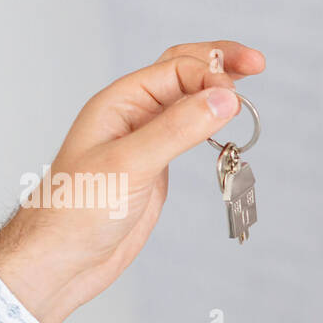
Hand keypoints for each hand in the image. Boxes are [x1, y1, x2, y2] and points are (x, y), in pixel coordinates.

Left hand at [0, 40, 265, 322]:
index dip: (212, 75)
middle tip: (259, 63)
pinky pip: (189, 136)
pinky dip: (213, 127)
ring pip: (189, 103)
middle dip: (221, 64)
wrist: (63, 259)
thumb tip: (225, 98)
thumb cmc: (77, 211)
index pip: (177, 69)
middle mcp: (134, 115)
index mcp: (120, 103)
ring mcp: (146, 142)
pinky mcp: (155, 168)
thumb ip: (179, 129)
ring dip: (218, 93)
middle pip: (183, 72)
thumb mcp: (131, 164)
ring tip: (250, 87)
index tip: (237, 99)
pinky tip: (228, 131)